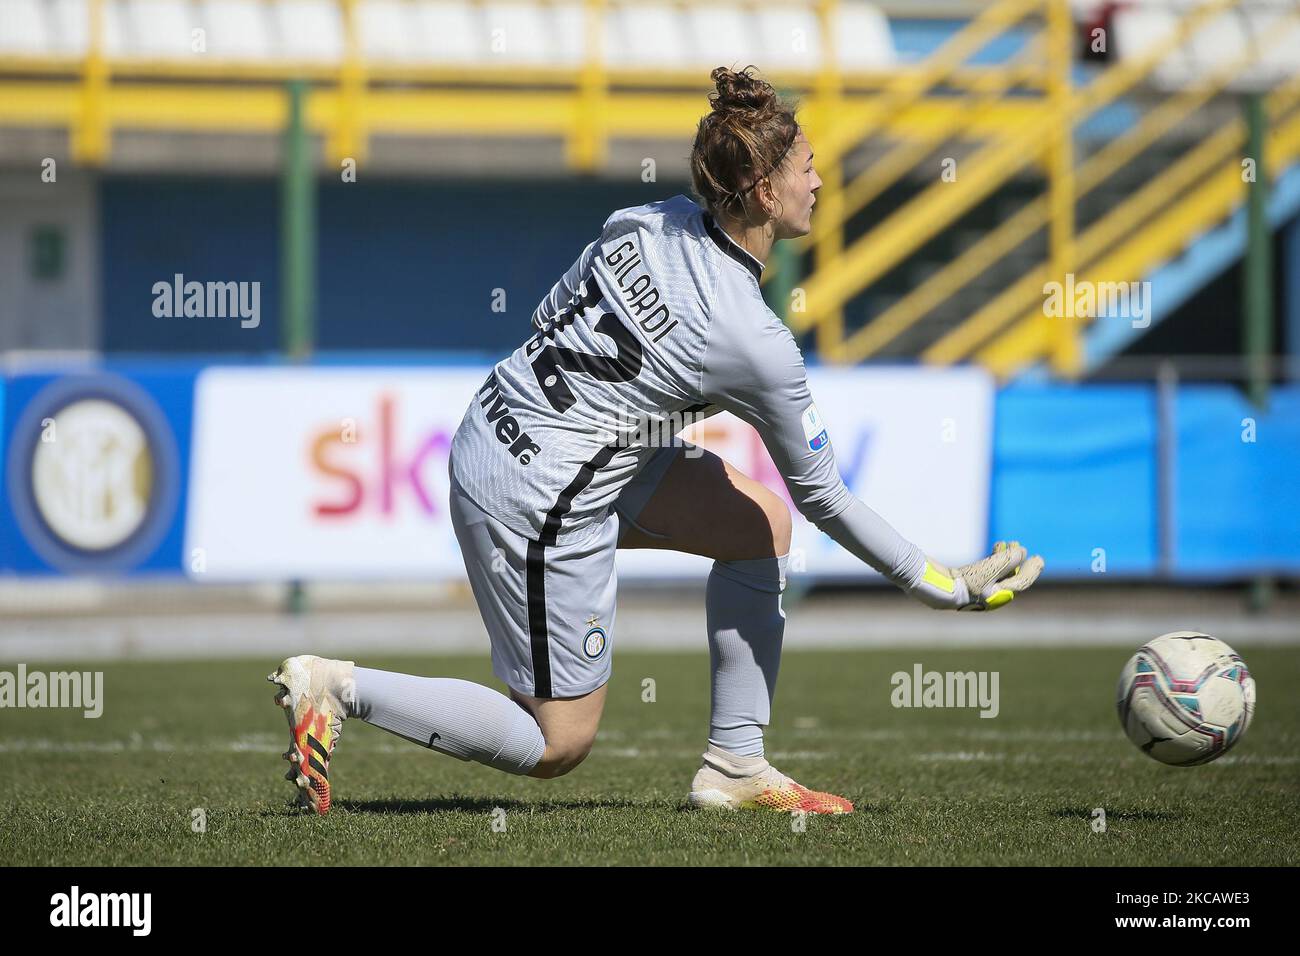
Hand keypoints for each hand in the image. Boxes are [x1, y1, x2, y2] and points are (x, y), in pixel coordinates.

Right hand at [909, 541, 1044, 610]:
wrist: (932, 584)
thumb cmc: (963, 582)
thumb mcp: (989, 570)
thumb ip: (1008, 561)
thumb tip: (1022, 553)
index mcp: (997, 597)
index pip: (1020, 582)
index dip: (1032, 570)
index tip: (1038, 558)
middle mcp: (989, 595)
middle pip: (1010, 576)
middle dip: (1017, 560)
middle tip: (1020, 545)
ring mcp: (978, 588)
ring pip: (999, 571)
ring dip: (1005, 557)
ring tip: (1007, 543)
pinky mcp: (967, 580)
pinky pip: (988, 569)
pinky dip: (994, 558)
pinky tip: (995, 547)